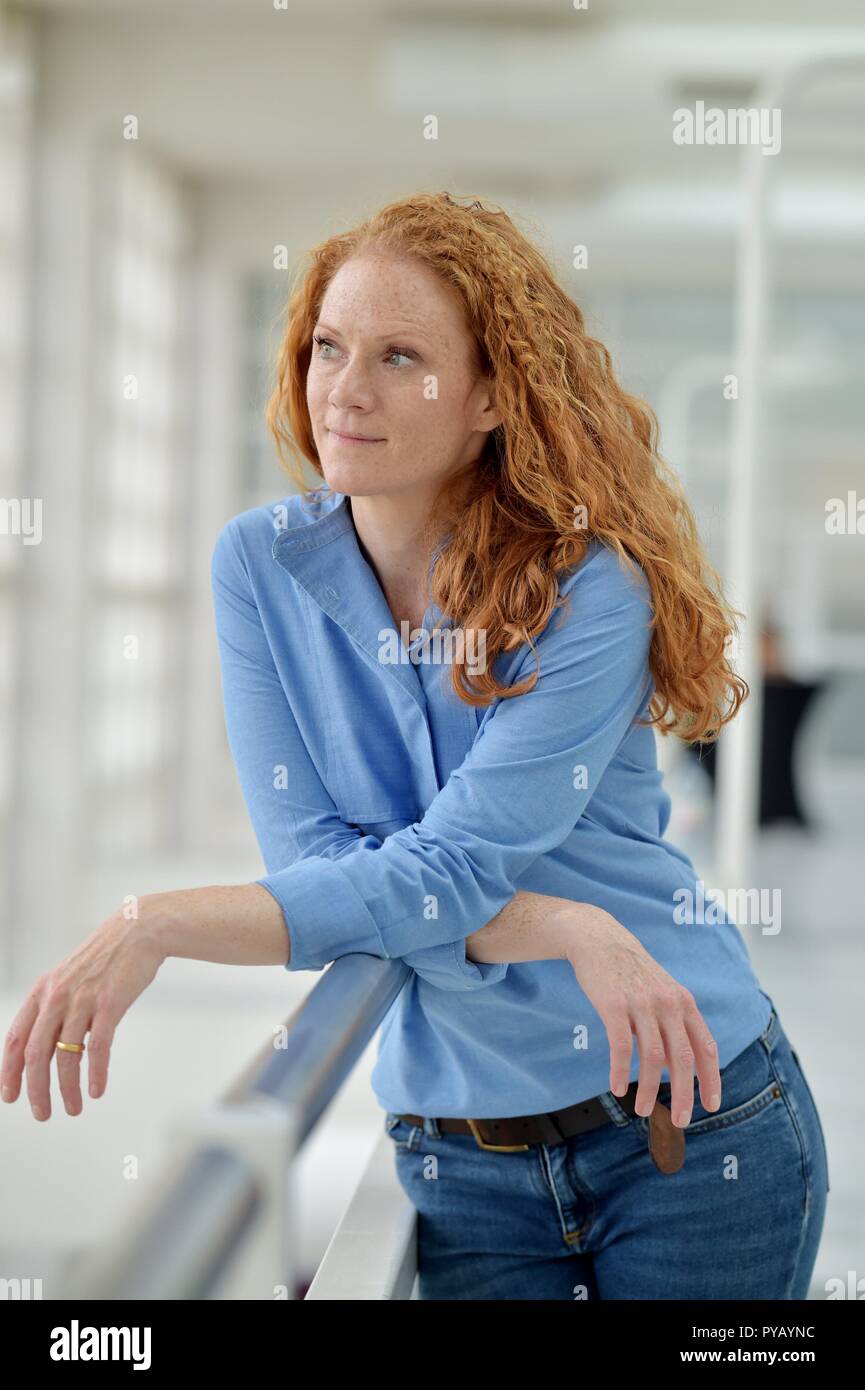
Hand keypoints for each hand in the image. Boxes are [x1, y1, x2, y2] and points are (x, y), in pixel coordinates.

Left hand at [1, 908, 164, 1120]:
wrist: (138, 931)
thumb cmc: (105, 958)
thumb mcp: (68, 978)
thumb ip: (55, 1008)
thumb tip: (46, 1046)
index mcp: (43, 992)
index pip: (16, 1038)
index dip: (9, 1071)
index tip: (10, 1096)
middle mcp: (58, 997)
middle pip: (36, 1054)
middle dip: (36, 1090)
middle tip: (42, 1114)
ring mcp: (83, 1000)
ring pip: (67, 1056)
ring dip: (67, 1089)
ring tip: (73, 1108)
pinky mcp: (110, 1004)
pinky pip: (98, 1047)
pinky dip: (96, 1073)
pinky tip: (97, 1090)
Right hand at [563, 908, 721, 1127]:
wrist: (600, 940)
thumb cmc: (631, 973)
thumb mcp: (661, 994)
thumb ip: (672, 1029)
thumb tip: (674, 1069)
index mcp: (684, 1004)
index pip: (706, 1048)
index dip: (711, 1079)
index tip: (711, 1106)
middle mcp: (668, 1004)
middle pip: (683, 1059)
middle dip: (684, 1094)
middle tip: (680, 1120)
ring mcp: (642, 1004)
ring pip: (652, 1057)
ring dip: (648, 1089)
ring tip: (642, 1110)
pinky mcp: (614, 1005)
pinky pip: (621, 1046)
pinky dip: (620, 1070)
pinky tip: (617, 1088)